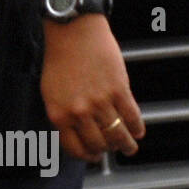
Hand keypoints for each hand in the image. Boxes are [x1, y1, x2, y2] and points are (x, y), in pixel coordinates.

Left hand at [41, 17, 144, 160]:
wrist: (73, 32)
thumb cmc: (60, 58)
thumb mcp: (50, 91)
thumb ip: (63, 114)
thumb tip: (76, 134)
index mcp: (58, 114)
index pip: (75, 148)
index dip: (87, 155)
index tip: (93, 156)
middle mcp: (79, 112)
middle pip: (99, 144)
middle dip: (108, 150)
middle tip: (114, 150)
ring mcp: (100, 102)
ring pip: (117, 135)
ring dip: (127, 145)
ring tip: (130, 147)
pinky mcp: (119, 91)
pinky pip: (132, 118)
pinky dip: (137, 128)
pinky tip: (137, 130)